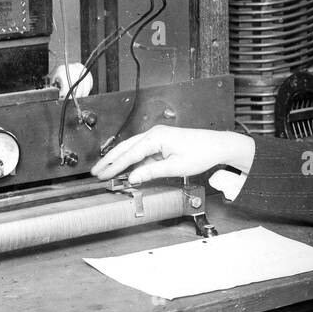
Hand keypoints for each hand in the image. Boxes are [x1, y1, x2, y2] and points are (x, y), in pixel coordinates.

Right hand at [90, 125, 254, 184]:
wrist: (217, 145)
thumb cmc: (201, 153)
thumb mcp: (176, 167)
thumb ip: (152, 172)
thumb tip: (133, 177)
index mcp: (156, 137)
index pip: (129, 154)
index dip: (114, 166)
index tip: (102, 175)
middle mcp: (154, 134)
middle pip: (126, 148)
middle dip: (110, 160)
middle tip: (95, 171)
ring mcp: (157, 137)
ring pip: (132, 149)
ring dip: (119, 160)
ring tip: (104, 170)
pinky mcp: (161, 142)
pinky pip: (141, 151)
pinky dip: (131, 160)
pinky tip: (124, 168)